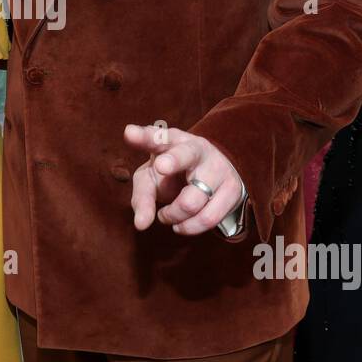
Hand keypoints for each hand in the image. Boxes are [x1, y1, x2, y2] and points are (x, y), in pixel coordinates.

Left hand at [123, 124, 244, 234]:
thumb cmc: (172, 176)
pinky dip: (189, 227)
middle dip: (172, 160)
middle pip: (185, 154)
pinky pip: (208, 218)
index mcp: (172, 141)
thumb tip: (141, 225)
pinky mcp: (232, 189)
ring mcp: (217, 168)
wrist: (212, 175)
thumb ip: (142, 198)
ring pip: (191, 201)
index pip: (157, 137)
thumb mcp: (151, 180)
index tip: (129, 134)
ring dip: (172, 216)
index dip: (144, 137)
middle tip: (160, 167)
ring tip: (166, 215)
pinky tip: (181, 224)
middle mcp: (196, 149)